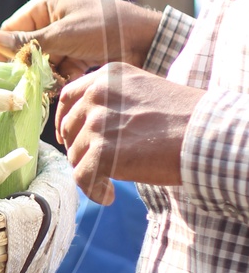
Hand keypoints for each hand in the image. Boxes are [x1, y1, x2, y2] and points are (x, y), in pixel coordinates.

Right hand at [0, 0, 162, 79]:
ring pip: (43, 60)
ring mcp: (66, 36)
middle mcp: (53, 18)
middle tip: (27, 82)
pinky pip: (59, 67)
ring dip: (46, 74)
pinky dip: (61, 77)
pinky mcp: (77, 52)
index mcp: (47, 3)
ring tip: (52, 83)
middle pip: (27, 46)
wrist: (147, 41)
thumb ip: (29, 42)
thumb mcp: (64, 35)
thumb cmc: (105, 28)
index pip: (13, 27)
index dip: (4, 50)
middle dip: (29, 64)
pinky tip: (67, 83)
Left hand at [55, 62, 202, 204]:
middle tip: (98, 166)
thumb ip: (114, 101)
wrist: (205, 135)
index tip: (69, 139)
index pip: (69, 96)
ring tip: (111, 182)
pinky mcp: (103, 151)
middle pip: (69, 129)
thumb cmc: (184, 119)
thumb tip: (90, 126)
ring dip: (91, 172)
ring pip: (75, 155)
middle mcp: (98, 95)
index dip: (66, 121)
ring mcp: (98, 122)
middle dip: (79, 150)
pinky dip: (93, 191)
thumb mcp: (143, 92)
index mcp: (108, 76)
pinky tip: (109, 196)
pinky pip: (83, 178)